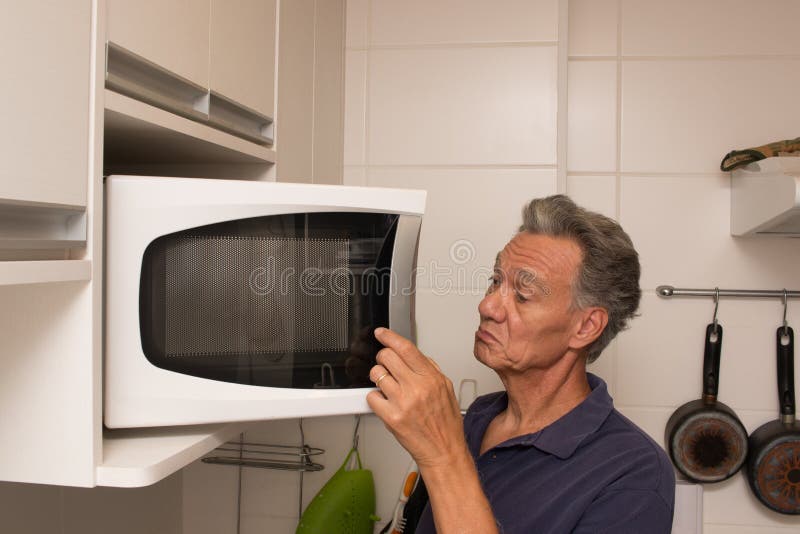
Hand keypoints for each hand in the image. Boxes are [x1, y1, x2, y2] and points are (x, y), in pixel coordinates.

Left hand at [366, 327, 466, 468]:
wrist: (444, 451)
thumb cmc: (446, 424)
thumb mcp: (446, 389)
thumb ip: (430, 370)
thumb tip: (415, 356)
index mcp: (432, 378)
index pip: (406, 348)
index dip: (390, 337)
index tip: (381, 333)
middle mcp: (417, 388)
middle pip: (387, 357)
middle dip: (383, 358)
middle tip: (386, 365)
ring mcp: (403, 402)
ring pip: (376, 375)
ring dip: (378, 377)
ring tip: (387, 386)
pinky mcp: (391, 417)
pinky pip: (372, 396)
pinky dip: (375, 398)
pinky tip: (386, 403)